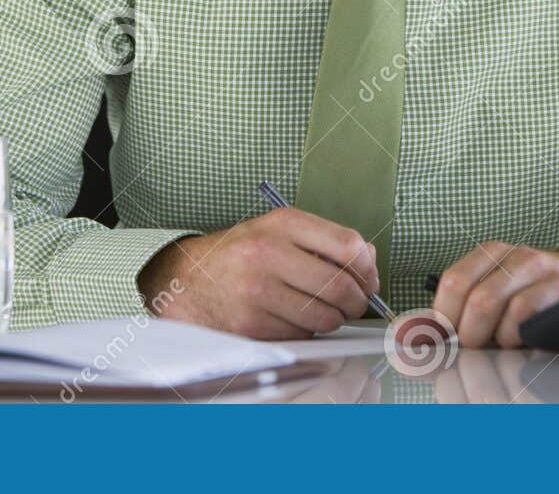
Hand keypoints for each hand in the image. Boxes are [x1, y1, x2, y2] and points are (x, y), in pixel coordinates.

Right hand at [137, 207, 379, 338]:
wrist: (188, 279)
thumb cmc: (240, 255)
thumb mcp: (278, 231)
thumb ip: (325, 240)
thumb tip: (369, 261)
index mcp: (282, 223)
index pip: (348, 245)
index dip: (368, 268)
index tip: (369, 279)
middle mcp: (269, 253)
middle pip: (340, 286)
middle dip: (356, 302)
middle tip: (354, 304)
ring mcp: (258, 290)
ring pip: (324, 317)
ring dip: (331, 320)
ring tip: (320, 310)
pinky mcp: (251, 323)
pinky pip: (300, 334)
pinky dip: (304, 331)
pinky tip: (289, 317)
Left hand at [431, 240, 558, 347]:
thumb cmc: (534, 296)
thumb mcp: (493, 297)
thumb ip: (450, 317)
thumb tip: (406, 333)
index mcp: (492, 254)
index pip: (453, 283)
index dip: (445, 319)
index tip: (449, 340)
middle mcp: (516, 256)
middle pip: (474, 300)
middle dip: (471, 336)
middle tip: (480, 347)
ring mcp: (543, 271)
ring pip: (498, 308)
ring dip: (497, 339)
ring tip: (506, 343)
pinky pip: (526, 317)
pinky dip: (519, 338)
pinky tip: (527, 341)